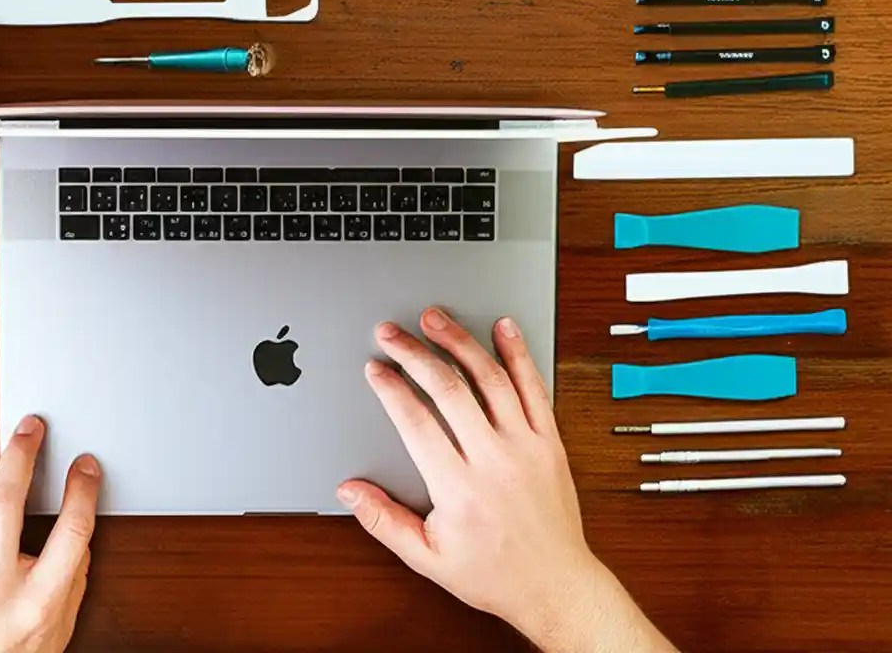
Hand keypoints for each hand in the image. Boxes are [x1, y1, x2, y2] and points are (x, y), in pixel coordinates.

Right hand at [338, 309, 675, 652]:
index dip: (390, 388)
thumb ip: (384, 521)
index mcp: (458, 488)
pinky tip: (505, 329)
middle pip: (447, 389)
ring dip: (460, 342)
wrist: (555, 585)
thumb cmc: (493, 574)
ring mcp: (526, 447)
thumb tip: (349, 491)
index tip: (375, 369)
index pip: (415, 421)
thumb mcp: (426, 558)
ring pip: (491, 379)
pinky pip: (535, 389)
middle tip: (391, 332)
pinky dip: (519, 355)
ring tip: (436, 318)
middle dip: (413, 353)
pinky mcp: (551, 443)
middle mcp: (493, 461)